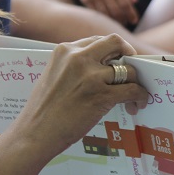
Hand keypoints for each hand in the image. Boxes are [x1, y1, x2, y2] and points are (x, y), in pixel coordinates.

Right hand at [18, 35, 148, 150]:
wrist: (34, 134)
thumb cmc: (42, 111)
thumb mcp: (53, 75)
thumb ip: (73, 66)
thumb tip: (101, 68)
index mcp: (64, 50)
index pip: (97, 40)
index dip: (111, 50)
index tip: (117, 60)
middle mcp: (78, 58)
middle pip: (116, 43)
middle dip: (128, 54)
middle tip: (132, 69)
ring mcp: (91, 76)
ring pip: (128, 70)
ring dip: (135, 82)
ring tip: (133, 96)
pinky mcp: (101, 96)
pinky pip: (132, 90)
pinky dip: (140, 96)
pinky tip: (137, 103)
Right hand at [66, 0, 138, 25]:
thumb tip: (135, 1)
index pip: (125, 3)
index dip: (131, 14)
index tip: (134, 20)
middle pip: (116, 11)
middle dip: (123, 19)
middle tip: (127, 22)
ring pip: (106, 14)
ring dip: (113, 21)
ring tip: (118, 22)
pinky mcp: (85, 0)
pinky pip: (96, 13)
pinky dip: (102, 18)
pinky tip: (107, 20)